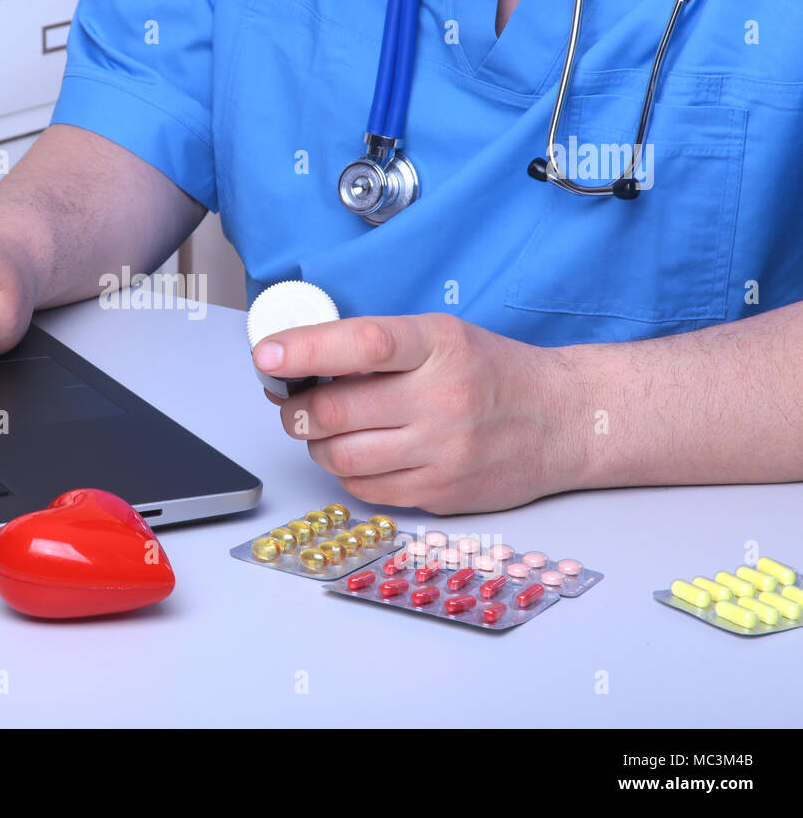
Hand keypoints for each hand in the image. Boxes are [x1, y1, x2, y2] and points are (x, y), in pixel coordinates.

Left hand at [253, 313, 586, 513]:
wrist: (564, 421)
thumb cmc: (493, 373)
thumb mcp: (441, 338)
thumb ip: (376, 349)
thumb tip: (295, 364)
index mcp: (438, 346)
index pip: (361, 344)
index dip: (304, 349)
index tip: (266, 354)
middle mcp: (442, 398)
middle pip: (336, 411)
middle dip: (297, 410)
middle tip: (293, 404)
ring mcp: (442, 451)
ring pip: (340, 456)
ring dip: (317, 444)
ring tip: (327, 430)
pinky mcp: (440, 493)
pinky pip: (365, 489)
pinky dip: (348, 473)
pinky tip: (364, 454)